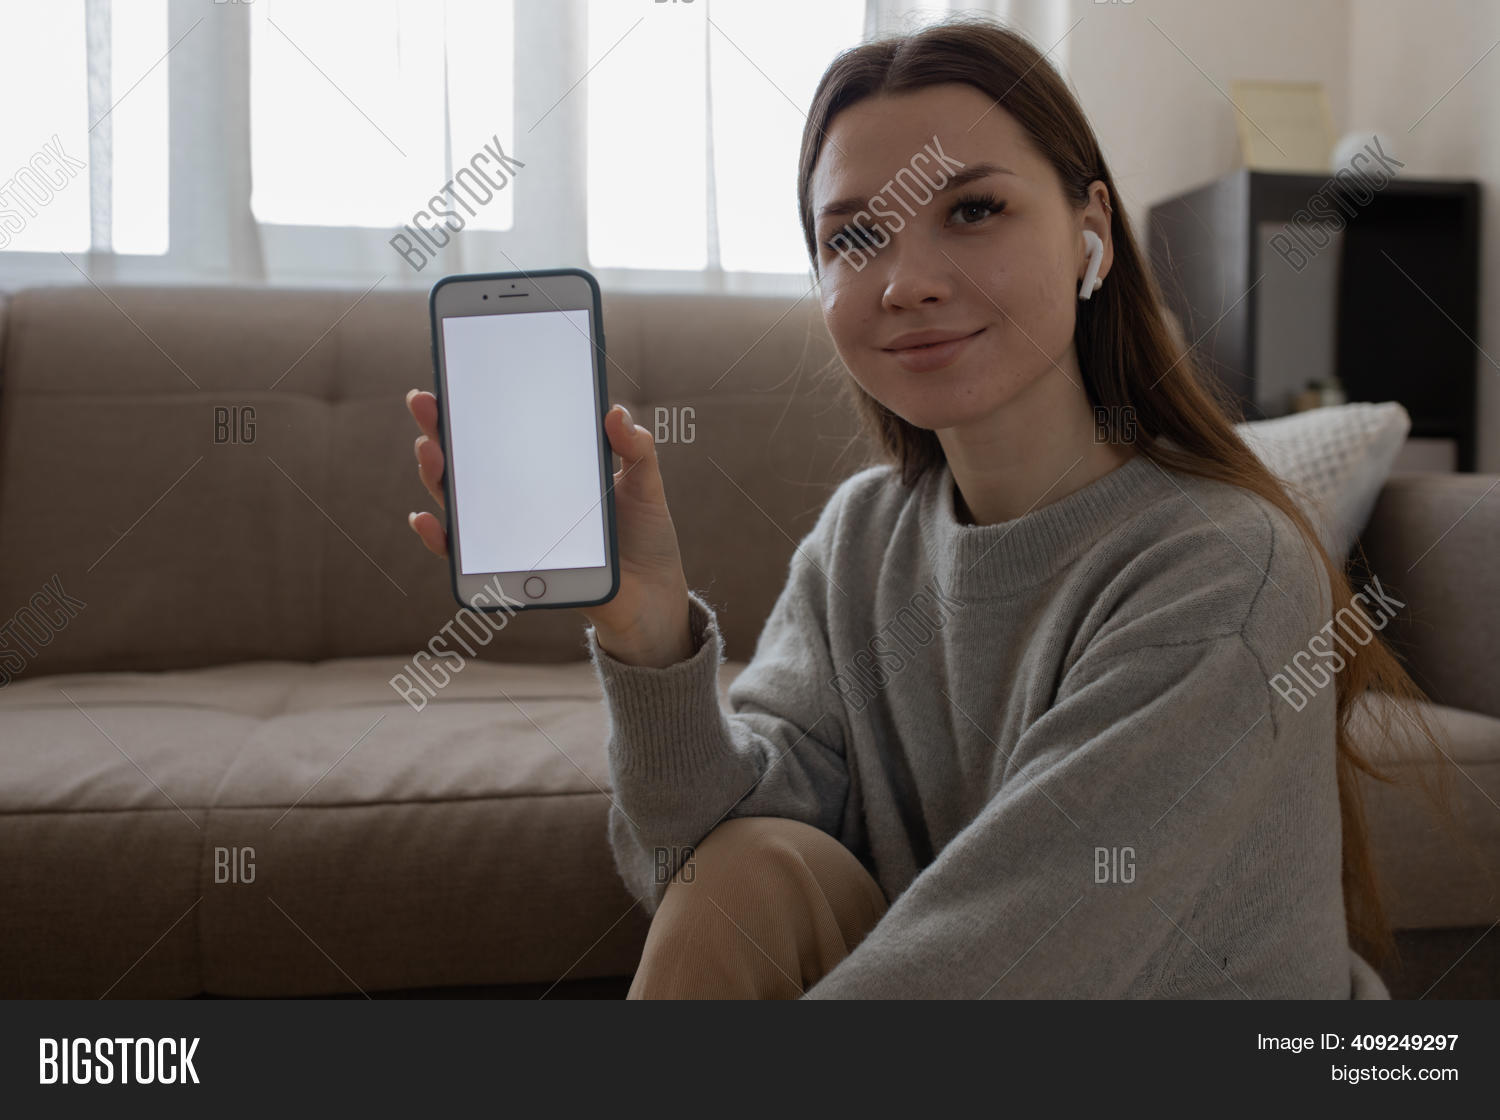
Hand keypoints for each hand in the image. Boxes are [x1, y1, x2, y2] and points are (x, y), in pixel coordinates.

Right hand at [404, 388, 694, 666]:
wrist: (655, 595)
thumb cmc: (645, 537)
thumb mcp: (645, 484)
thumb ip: (635, 448)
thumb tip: (614, 411)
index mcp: (547, 470)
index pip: (503, 432)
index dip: (475, 407)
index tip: (454, 377)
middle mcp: (520, 500)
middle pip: (469, 462)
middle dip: (440, 430)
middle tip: (424, 402)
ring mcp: (512, 534)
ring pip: (459, 503)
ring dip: (436, 476)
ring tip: (429, 451)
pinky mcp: (512, 571)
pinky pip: (467, 557)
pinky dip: (443, 540)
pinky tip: (428, 520)